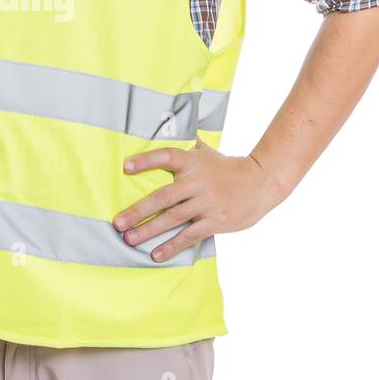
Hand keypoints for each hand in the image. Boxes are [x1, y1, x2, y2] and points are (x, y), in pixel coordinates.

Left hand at [112, 138, 279, 262]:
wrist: (261, 183)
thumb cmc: (227, 167)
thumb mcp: (207, 152)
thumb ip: (186, 145)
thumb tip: (167, 124)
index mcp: (193, 162)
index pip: (167, 156)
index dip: (146, 161)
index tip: (126, 166)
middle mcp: (198, 182)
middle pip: (163, 197)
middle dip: (138, 211)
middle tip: (117, 222)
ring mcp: (207, 203)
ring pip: (173, 218)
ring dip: (149, 230)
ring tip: (130, 239)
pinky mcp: (215, 221)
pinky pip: (189, 235)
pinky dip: (172, 245)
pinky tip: (156, 254)